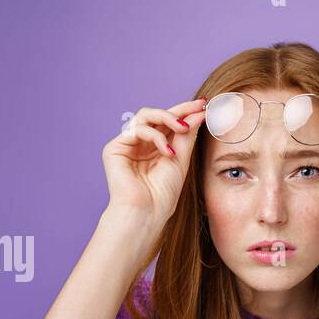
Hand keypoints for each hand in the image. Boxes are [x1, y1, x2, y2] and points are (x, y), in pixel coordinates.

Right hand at [101, 98, 207, 237]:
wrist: (147, 213)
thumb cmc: (162, 194)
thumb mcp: (181, 159)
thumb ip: (186, 135)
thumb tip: (198, 112)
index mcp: (154, 148)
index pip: (169, 123)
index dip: (186, 112)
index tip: (204, 105)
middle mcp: (140, 144)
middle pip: (157, 115)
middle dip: (180, 109)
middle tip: (199, 107)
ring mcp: (126, 145)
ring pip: (146, 115)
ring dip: (168, 117)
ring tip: (183, 128)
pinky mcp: (114, 149)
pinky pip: (137, 129)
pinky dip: (155, 137)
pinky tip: (167, 151)